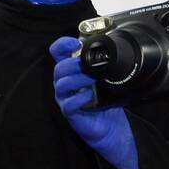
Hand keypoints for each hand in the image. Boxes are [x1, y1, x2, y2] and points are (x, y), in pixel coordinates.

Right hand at [49, 36, 139, 168]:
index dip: (62, 45)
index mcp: (70, 71)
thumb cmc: (104, 99)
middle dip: (74, 64)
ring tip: (92, 80)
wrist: (109, 124)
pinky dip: (79, 98)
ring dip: (78, 79)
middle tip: (89, 66)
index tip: (76, 43)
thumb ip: (101, 63)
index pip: (56, 52)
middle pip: (59, 68)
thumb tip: (111, 46)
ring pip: (62, 84)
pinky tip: (90, 96)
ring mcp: (65, 98)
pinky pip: (68, 103)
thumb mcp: (104, 77)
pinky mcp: (69, 112)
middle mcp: (63, 82)